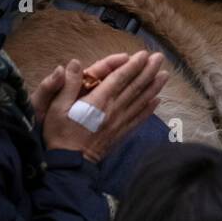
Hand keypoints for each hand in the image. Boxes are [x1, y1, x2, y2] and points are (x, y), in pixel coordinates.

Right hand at [37, 51, 167, 162]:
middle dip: (148, 71)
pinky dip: (149, 109)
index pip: (119, 78)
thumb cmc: (60, 134)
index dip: (132, 65)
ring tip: (165, 75)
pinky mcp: (120, 134)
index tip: (143, 54)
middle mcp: (113, 109)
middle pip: (134, 87)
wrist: (69, 166)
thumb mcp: (57, 107)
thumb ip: (69, 84)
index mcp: (98, 100)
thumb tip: (76, 62)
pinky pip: (138, 119)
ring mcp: (118, 122)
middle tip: (159, 58)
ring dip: (153, 87)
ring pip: (140, 101)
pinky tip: (157, 101)